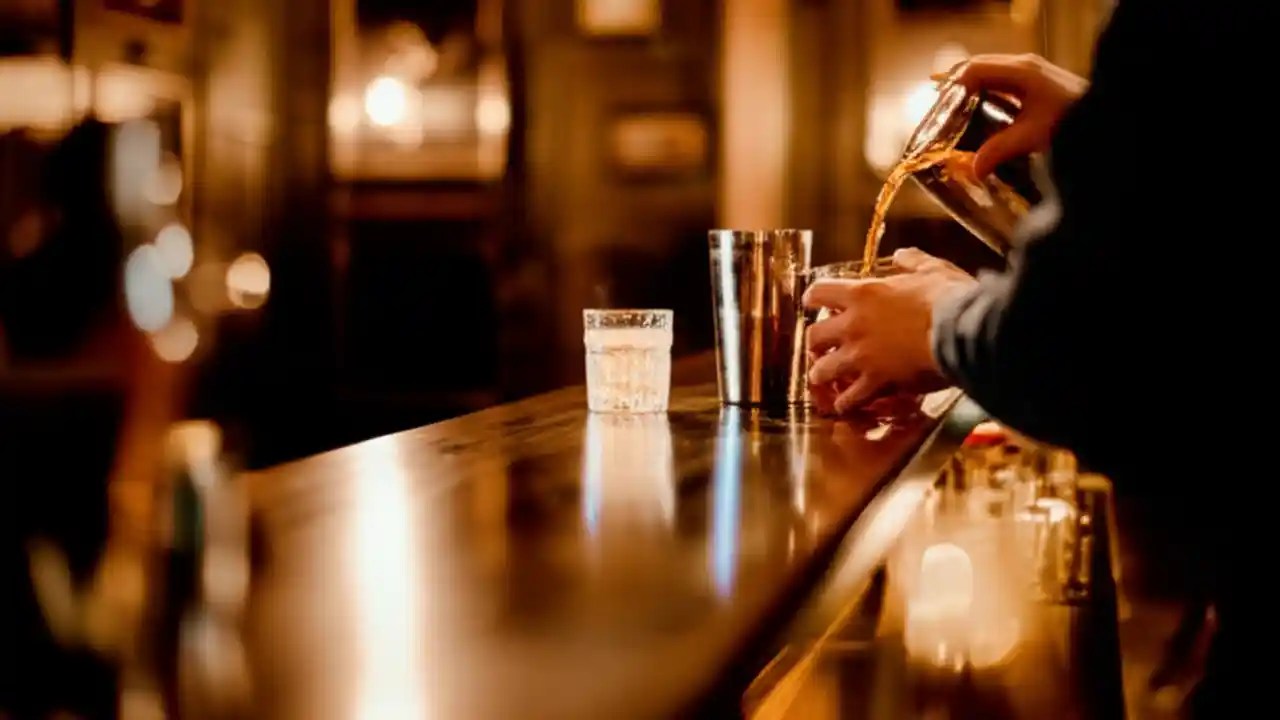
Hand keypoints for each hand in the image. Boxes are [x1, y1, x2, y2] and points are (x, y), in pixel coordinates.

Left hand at [803, 249, 975, 414]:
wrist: (962, 330)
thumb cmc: (948, 297)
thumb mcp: (931, 269)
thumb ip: (911, 262)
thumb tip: (901, 256)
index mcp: (863, 294)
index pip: (820, 292)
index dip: (813, 298)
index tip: (812, 303)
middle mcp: (854, 324)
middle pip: (814, 335)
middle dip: (814, 342)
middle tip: (818, 346)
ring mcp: (862, 355)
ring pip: (824, 370)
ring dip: (821, 374)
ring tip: (821, 377)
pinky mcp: (877, 380)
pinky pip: (852, 397)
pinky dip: (845, 402)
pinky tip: (843, 405)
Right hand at [941, 54, 1087, 177]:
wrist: (1107, 120)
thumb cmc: (1073, 122)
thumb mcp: (1032, 137)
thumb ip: (999, 150)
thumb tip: (973, 169)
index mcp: (1021, 72)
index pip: (975, 69)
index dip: (953, 85)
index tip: (940, 106)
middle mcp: (1025, 66)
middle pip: (980, 68)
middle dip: (958, 88)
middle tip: (943, 112)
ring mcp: (1032, 73)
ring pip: (991, 74)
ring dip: (973, 91)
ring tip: (958, 115)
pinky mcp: (1038, 83)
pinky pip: (1004, 83)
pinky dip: (988, 95)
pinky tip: (983, 116)